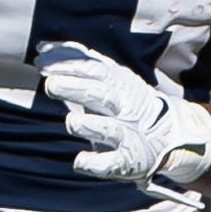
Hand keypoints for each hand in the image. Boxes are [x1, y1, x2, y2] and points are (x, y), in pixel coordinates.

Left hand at [37, 42, 210, 183]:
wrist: (167, 137)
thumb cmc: (125, 105)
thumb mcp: (110, 80)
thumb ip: (80, 65)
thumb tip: (43, 49)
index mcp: (119, 86)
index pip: (94, 69)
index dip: (70, 64)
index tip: (43, 61)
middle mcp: (124, 108)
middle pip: (101, 95)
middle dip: (76, 88)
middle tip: (50, 84)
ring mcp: (127, 135)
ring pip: (109, 129)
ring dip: (90, 125)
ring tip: (71, 122)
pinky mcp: (127, 161)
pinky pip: (112, 163)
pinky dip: (96, 163)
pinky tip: (80, 161)